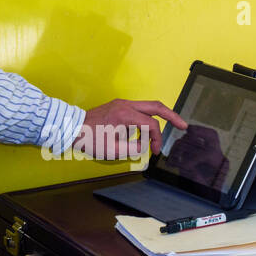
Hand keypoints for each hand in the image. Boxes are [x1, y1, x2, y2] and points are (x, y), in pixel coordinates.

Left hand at [72, 99, 188, 159]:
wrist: (72, 128)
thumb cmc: (89, 139)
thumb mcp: (113, 150)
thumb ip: (134, 148)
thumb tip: (145, 145)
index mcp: (125, 115)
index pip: (151, 125)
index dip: (157, 139)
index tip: (155, 151)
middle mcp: (126, 105)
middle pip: (156, 106)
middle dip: (172, 116)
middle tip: (183, 126)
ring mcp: (122, 104)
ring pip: (149, 107)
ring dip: (158, 119)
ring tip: (161, 133)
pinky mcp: (119, 106)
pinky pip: (139, 110)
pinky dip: (146, 119)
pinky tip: (144, 132)